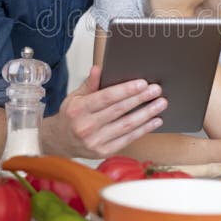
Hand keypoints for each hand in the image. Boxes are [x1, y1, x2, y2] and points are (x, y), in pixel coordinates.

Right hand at [43, 66, 166, 157]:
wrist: (60, 142)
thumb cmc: (71, 117)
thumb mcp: (75, 97)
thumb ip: (89, 84)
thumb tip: (99, 68)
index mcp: (79, 109)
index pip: (106, 97)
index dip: (126, 90)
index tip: (142, 83)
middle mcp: (86, 126)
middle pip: (119, 110)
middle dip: (140, 99)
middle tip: (156, 90)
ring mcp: (95, 141)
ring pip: (126, 125)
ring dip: (146, 114)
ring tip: (160, 104)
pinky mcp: (104, 151)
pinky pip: (128, 139)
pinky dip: (143, 129)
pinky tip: (154, 121)